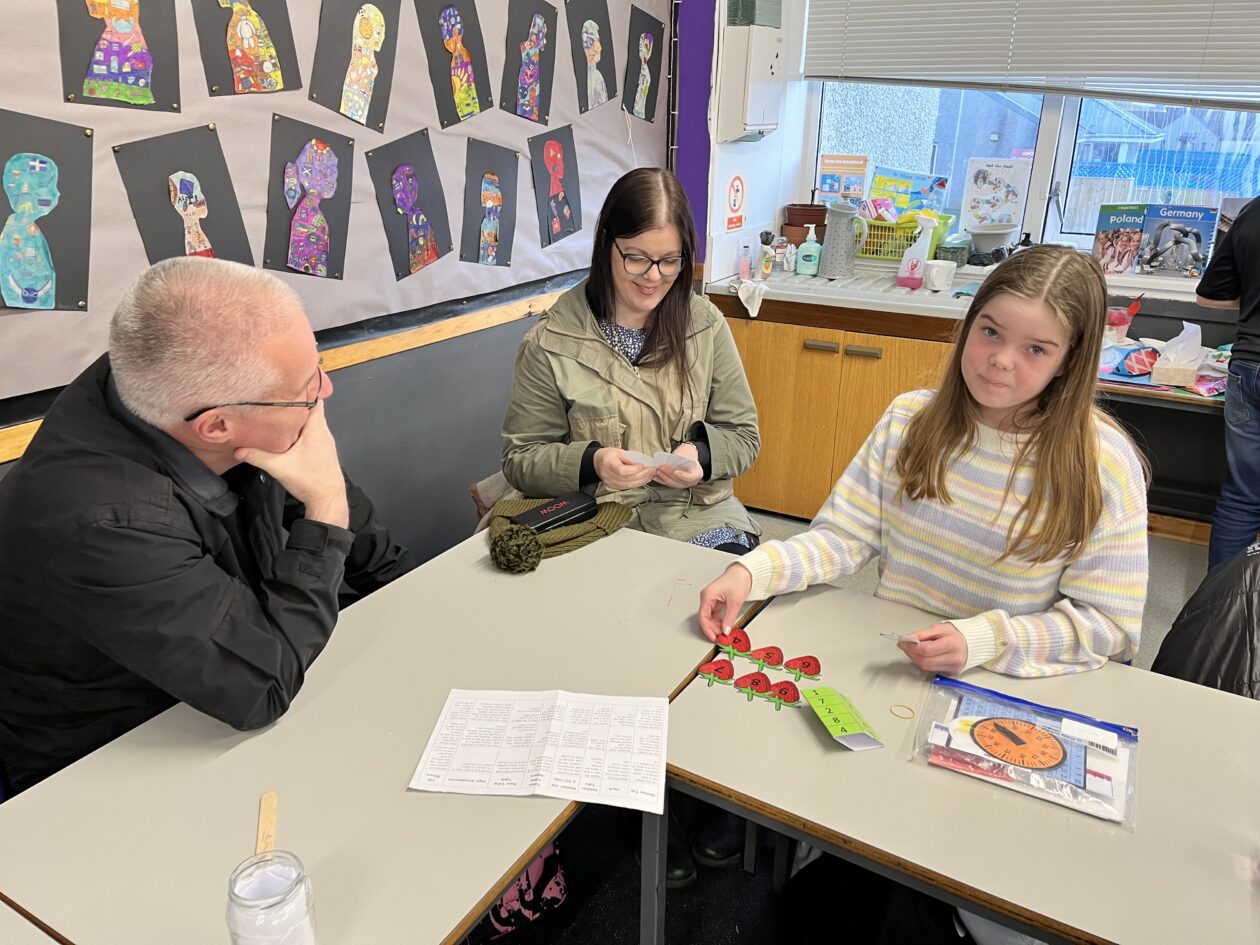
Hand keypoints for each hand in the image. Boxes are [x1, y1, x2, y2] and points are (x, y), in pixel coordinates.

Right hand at [233, 401, 348, 527]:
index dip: (304, 389)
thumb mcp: (279, 467)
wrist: (328, 500)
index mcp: (316, 428)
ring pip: (311, 421)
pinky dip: (301, 428)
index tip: (289, 382)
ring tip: (279, 410)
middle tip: (276, 395)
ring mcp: (324, 440)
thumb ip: (257, 456)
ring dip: (298, 416)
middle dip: (295, 402)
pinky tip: (287, 431)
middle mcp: (323, 431)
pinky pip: (312, 431)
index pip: (315, 399)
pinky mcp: (322, 449)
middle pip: (311, 408)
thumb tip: (238, 449)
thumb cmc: (310, 481)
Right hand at [593, 448, 655, 490]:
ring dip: (642, 481)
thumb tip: (642, 462)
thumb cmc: (608, 455)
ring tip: (650, 475)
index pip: (622, 471)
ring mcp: (610, 483)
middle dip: (642, 475)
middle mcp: (608, 475)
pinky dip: (637, 484)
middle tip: (652, 470)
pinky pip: (628, 487)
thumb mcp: (618, 451)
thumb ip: (629, 457)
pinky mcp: (614, 487)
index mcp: (608, 464)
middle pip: (627, 479)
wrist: (597, 462)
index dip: (634, 470)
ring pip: (629, 485)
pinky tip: (644, 480)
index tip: (643, 466)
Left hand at [652, 442, 703, 488]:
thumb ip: (678, 460)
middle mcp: (691, 481)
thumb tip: (668, 463)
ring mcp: (684, 484)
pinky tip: (656, 476)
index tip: (675, 471)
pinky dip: (662, 480)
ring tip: (657, 471)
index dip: (682, 475)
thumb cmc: (687, 453)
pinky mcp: (677, 484)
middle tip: (661, 468)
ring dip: (664, 478)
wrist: (687, 454)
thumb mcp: (685, 454)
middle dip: (669, 475)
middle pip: (679, 481)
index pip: (690, 477)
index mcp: (697, 473)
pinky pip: (669, 484)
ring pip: (673, 484)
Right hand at [697, 563, 752, 641]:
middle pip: (705, 619)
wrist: (745, 572)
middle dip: (712, 629)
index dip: (708, 630)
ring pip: (710, 617)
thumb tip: (725, 630)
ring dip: (716, 626)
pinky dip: (719, 621)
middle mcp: (707, 598)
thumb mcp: (735, 602)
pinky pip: (714, 614)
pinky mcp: (716, 601)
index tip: (714, 638)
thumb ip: (729, 618)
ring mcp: (711, 599)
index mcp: (707, 596)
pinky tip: (724, 626)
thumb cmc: (738, 580)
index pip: (703, 617)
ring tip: (724, 632)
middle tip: (721, 637)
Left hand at [897, 622, 967, 675]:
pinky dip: (923, 662)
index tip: (902, 641)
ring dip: (914, 658)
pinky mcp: (950, 673)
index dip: (911, 646)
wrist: (972, 643)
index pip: (926, 650)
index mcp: (952, 644)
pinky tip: (921, 655)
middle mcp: (954, 659)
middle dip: (910, 653)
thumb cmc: (955, 634)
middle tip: (904, 645)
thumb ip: (922, 633)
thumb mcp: (939, 628)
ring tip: (912, 649)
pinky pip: (931, 670)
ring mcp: (953, 668)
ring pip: (926, 667)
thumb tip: (907, 638)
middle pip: (924, 661)